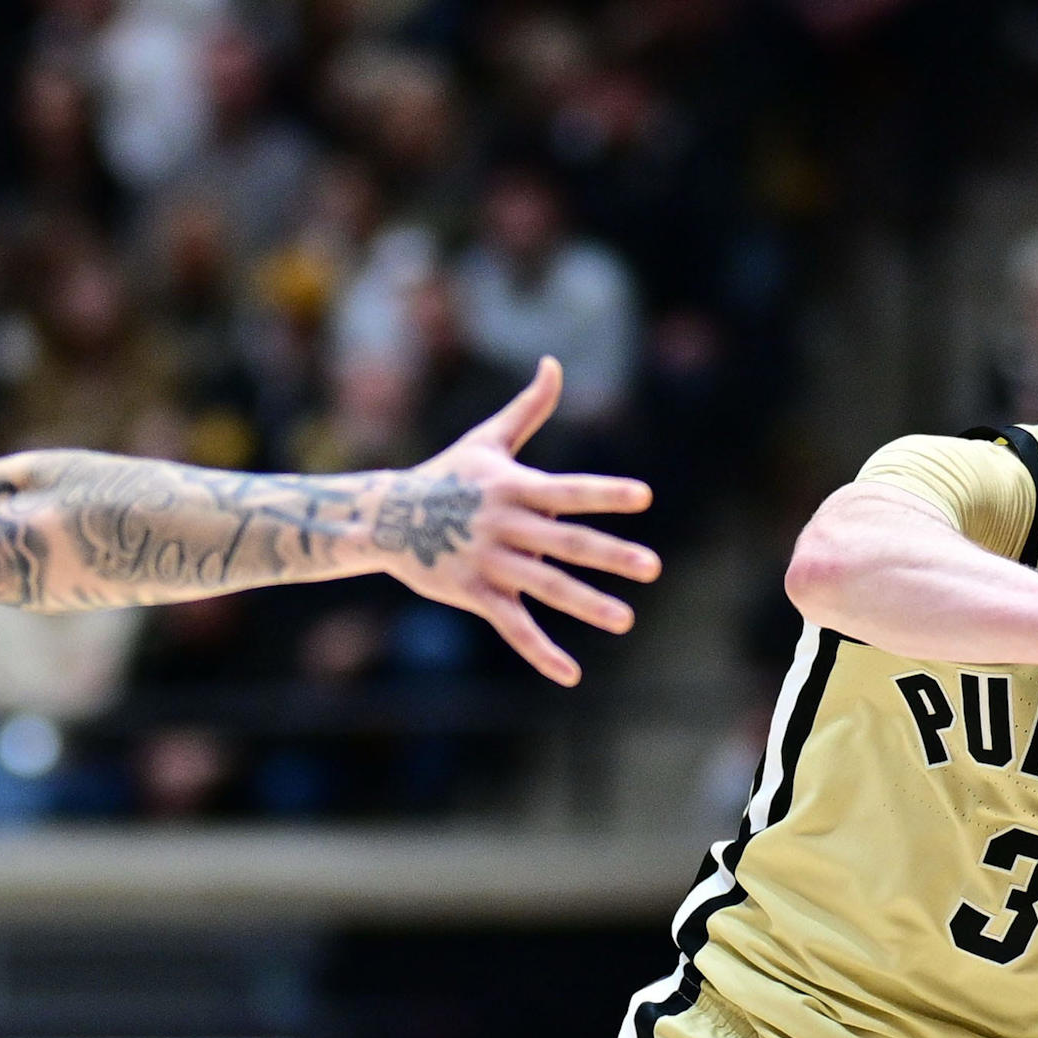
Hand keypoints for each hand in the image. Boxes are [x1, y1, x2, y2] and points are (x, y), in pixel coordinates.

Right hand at [382, 357, 660, 684]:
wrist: (385, 517)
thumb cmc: (445, 475)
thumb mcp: (488, 440)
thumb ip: (529, 408)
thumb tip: (554, 363)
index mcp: (514, 487)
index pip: (569, 490)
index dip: (605, 493)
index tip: (644, 497)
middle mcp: (506, 525)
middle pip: (566, 542)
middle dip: (610, 554)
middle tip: (652, 567)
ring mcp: (489, 562)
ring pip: (544, 587)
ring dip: (586, 604)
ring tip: (625, 619)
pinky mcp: (473, 593)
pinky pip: (513, 626)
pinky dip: (541, 652)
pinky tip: (571, 674)